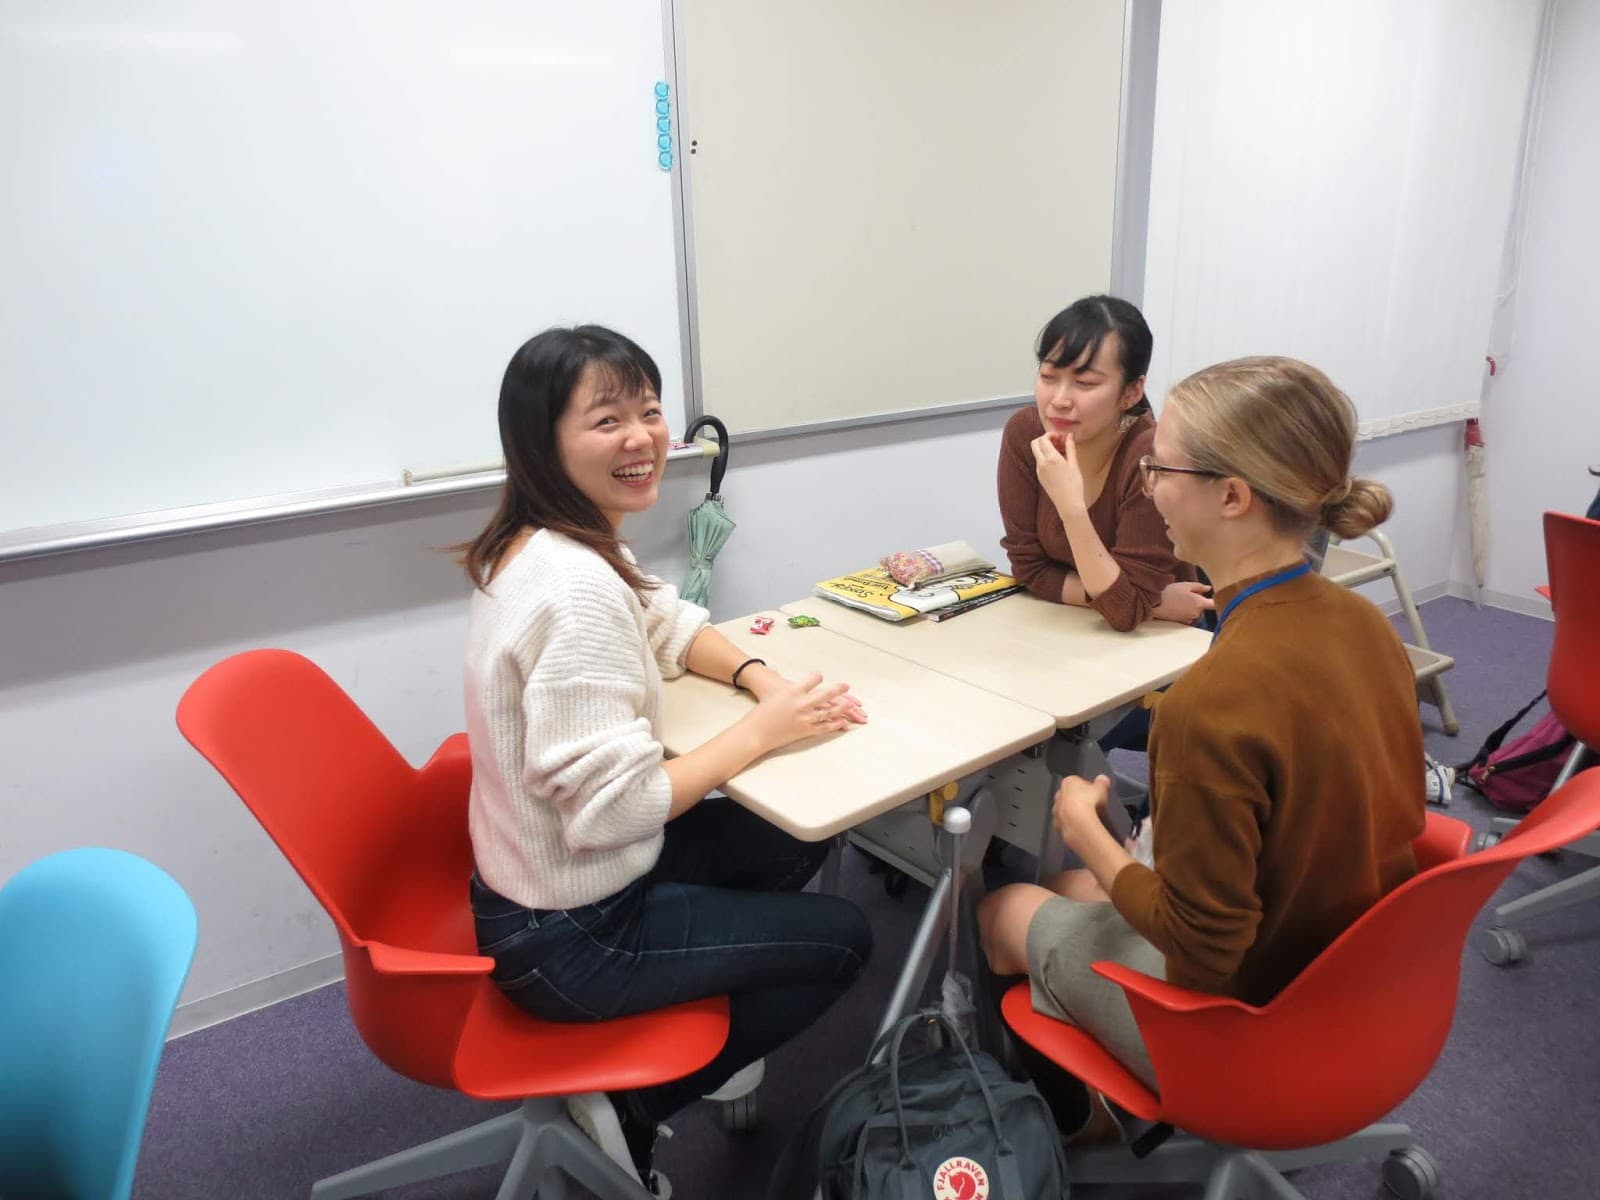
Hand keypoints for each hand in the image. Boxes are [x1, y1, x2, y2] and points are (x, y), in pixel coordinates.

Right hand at [743, 672, 864, 753]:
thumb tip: (796, 686)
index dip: (817, 677)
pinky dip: (834, 724)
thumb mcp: (775, 695)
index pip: (812, 679)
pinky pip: (824, 727)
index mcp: (792, 691)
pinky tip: (842, 722)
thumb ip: (789, 691)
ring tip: (851, 704)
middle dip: (838, 689)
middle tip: (846, 685)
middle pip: (825, 694)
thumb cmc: (761, 713)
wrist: (756, 732)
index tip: (821, 677)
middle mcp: (801, 703)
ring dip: (841, 707)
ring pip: (828, 711)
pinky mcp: (805, 730)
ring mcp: (805, 718)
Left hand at [1031, 431, 1086, 517]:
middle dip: (1044, 439)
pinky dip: (1045, 457)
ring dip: (1045, 448)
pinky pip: (1039, 462)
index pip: (1044, 439)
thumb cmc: (1074, 485)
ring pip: (1036, 453)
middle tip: (1057, 442)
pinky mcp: (1040, 477)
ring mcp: (1039, 471)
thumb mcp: (1074, 464)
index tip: (1061, 437)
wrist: (1068, 504)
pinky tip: (1058, 462)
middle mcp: (1041, 464)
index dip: (1052, 435)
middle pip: (1035, 443)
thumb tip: (1069, 435)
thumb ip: (1070, 447)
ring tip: (1061, 452)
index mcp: (1051, 458)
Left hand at [1052, 774, 1115, 853]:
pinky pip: (1066, 822)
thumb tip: (1103, 779)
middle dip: (1081, 799)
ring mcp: (1057, 809)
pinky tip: (1082, 826)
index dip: (1089, 787)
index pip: (1079, 781)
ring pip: (1067, 809)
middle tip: (1093, 805)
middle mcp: (1060, 794)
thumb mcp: (1101, 789)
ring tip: (1089, 817)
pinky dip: (1073, 823)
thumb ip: (1102, 782)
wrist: (1077, 822)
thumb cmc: (1087, 803)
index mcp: (1069, 781)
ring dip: (1076, 812)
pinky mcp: (1057, 823)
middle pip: (1072, 795)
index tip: (1096, 793)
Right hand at [1151, 580, 1214, 623]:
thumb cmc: (1169, 593)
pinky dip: (1185, 611)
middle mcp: (1196, 613)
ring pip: (1196, 612)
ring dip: (1192, 607)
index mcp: (1199, 603)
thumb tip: (1208, 589)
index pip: (1214, 604)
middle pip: (1203, 608)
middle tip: (1188, 593)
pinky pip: (1189, 616)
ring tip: (1181, 599)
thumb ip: (1199, 587)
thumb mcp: (1186, 585)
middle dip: (1199, 601)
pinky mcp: (1182, 622)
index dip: (1217, 601)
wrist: (1154, 604)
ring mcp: (1189, 618)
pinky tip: (1177, 605)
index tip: (1218, 598)